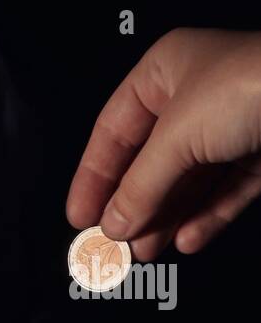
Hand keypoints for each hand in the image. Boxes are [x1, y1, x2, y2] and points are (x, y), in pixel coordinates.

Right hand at [66, 27, 260, 259]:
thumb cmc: (252, 85)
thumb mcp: (177, 136)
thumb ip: (140, 185)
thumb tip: (113, 222)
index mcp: (164, 71)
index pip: (114, 129)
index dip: (94, 175)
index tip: (80, 214)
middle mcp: (196, 97)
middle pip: (151, 160)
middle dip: (132, 203)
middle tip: (111, 242)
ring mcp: (233, 127)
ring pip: (189, 181)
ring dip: (166, 217)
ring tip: (144, 250)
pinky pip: (226, 192)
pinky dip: (207, 217)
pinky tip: (186, 240)